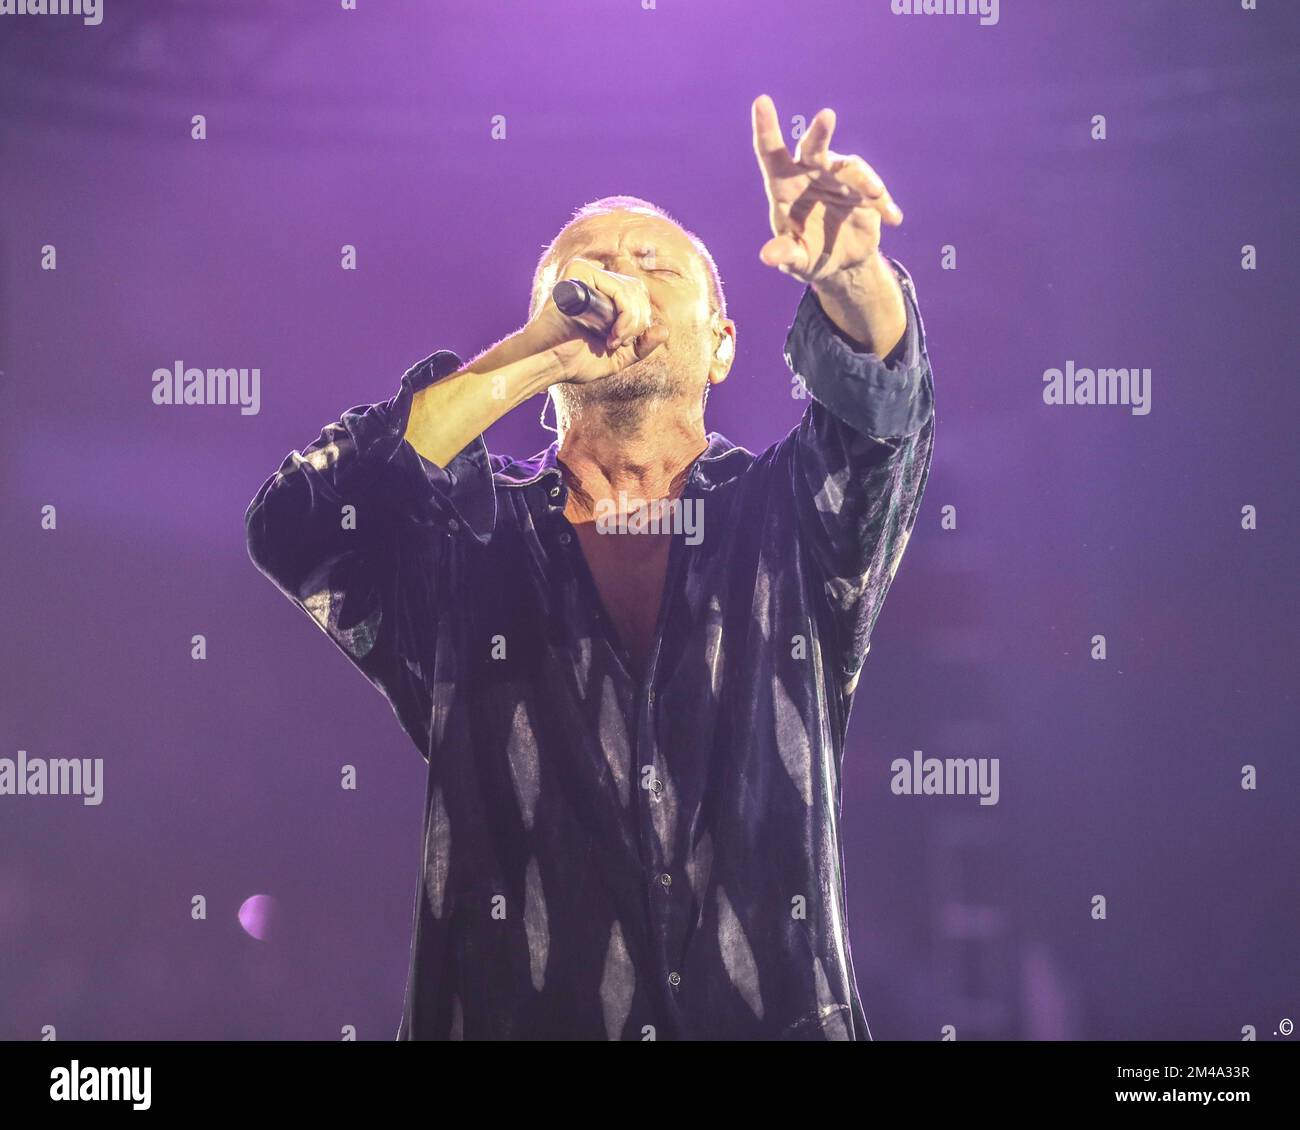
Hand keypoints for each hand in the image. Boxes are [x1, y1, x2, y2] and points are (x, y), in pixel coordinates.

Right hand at [520, 257, 668, 384]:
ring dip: (631, 321)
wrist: (548, 363)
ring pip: (630, 289)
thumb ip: (642, 345)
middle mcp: (595, 278)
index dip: (641, 319)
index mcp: (603, 292)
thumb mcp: (619, 357)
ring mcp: (585, 272)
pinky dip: (622, 314)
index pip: (638, 293)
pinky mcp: (577, 272)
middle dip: (638, 321)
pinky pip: (616, 287)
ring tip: (612, 341)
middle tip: (619, 342)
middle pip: (638, 289)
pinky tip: (609, 334)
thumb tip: (665, 330)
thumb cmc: (576, 361)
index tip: (625, 342)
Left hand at [751, 94, 902, 283]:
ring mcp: (839, 179)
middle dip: (819, 132)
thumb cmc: (808, 256)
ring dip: (864, 177)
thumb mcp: (796, 260)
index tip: (761, 101)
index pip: (771, 154)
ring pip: (851, 167)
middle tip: (826, 115)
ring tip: (875, 193)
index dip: (766, 128)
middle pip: (812, 148)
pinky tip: (892, 219)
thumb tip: (768, 256)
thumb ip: (785, 255)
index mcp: (784, 187)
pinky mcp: (865, 190)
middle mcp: (811, 174)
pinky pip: (876, 191)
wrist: (842, 264)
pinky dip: (884, 204)